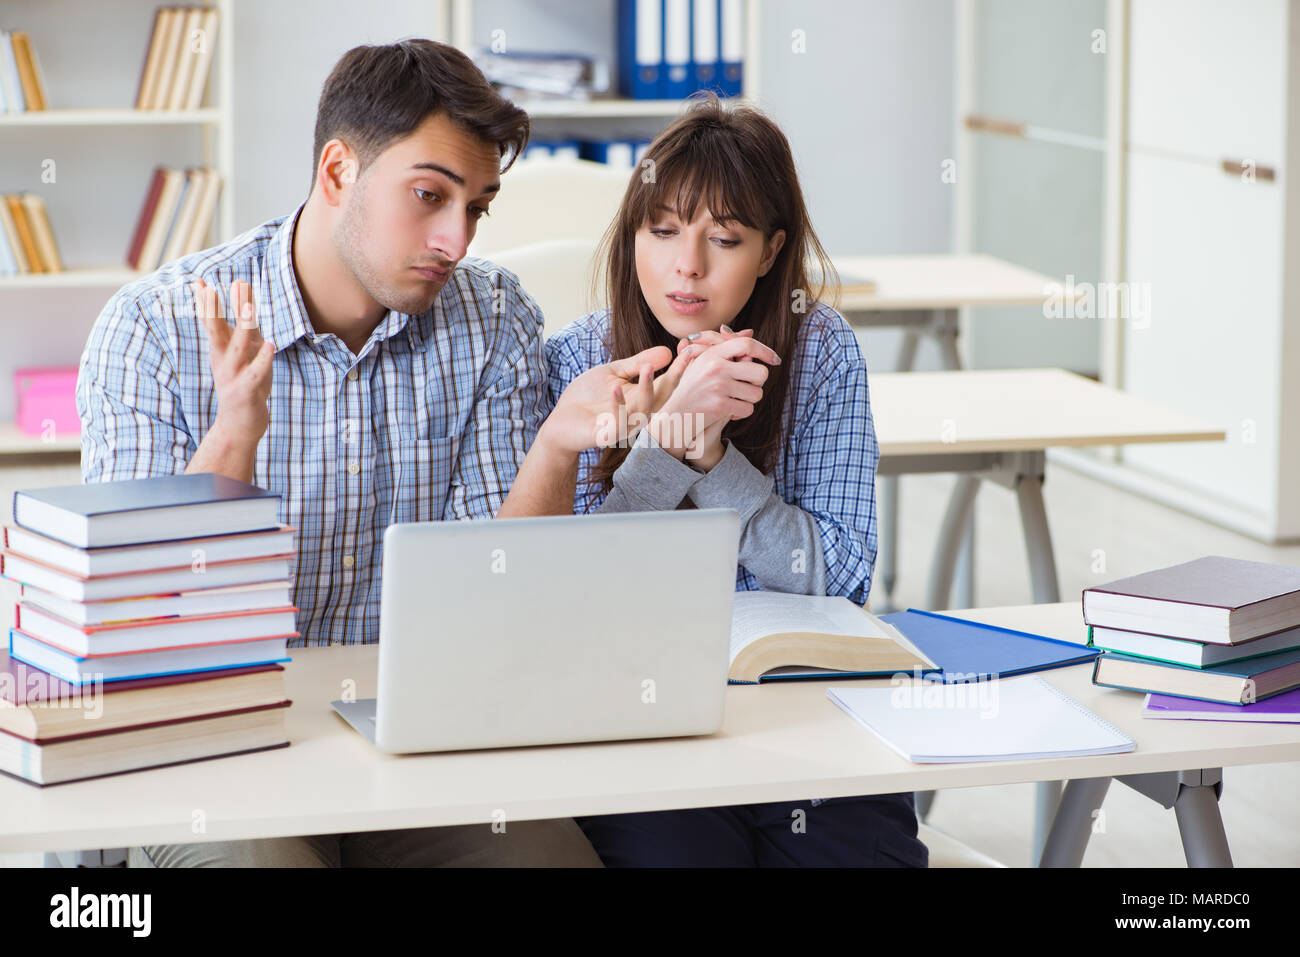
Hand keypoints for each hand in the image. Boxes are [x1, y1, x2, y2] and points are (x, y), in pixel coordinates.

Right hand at [195, 278, 273, 444]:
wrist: (239, 425)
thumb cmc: (243, 384)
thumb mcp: (242, 354)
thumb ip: (244, 329)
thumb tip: (245, 302)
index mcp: (220, 350)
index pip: (210, 322)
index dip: (205, 303)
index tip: (198, 281)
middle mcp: (223, 360)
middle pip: (216, 331)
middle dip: (215, 310)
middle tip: (213, 288)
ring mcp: (233, 375)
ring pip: (238, 347)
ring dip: (243, 327)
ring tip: (249, 307)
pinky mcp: (247, 390)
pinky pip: (256, 372)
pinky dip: (263, 359)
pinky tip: (270, 344)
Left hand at [541, 345, 673, 453]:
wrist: (560, 421)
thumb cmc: (586, 397)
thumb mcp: (613, 373)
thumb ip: (637, 364)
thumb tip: (667, 351)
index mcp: (642, 399)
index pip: (666, 384)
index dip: (679, 369)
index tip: (690, 351)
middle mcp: (639, 415)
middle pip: (663, 399)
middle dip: (675, 380)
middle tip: (683, 358)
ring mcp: (624, 427)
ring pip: (644, 411)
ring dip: (647, 389)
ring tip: (647, 368)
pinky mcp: (607, 437)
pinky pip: (619, 423)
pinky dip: (619, 405)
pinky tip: (615, 387)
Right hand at [618, 327, 753, 450]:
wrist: (675, 415)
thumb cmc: (692, 387)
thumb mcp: (704, 361)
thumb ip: (726, 347)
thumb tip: (751, 333)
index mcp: (712, 354)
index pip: (747, 345)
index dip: (765, 351)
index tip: (775, 359)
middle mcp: (716, 367)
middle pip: (760, 372)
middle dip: (758, 382)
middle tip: (747, 385)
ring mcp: (718, 387)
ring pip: (756, 393)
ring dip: (749, 399)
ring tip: (734, 399)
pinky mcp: (720, 406)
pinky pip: (748, 409)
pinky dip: (741, 412)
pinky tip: (730, 410)